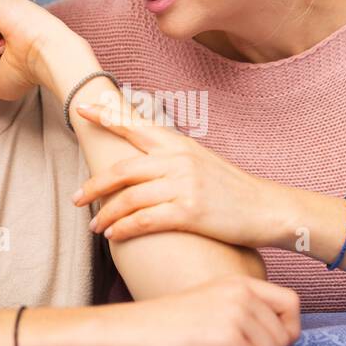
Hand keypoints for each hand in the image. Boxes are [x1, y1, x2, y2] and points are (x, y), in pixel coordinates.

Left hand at [71, 102, 291, 247]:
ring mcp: (184, 185)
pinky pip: (144, 220)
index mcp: (179, 144)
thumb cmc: (233, 189)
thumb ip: (172, 157)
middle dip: (94, 186)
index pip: (135, 126)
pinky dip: (124, 229)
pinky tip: (114, 236)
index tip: (82, 108)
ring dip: (107, 215)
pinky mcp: (189, 212)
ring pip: (129, 198)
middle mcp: (178, 160)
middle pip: (122, 170)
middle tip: (76, 198)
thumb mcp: (202, 161)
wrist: (268, 208)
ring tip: (95, 226)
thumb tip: (143, 161)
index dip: (106, 117)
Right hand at [101, 275, 301, 345]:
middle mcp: (240, 293)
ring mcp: (234, 315)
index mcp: (238, 282)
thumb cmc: (160, 329)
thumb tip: (285, 341)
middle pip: (284, 340)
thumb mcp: (208, 308)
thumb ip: (244, 315)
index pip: (292, 305)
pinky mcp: (225, 339)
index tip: (261, 344)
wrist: (119, 334)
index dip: (285, 331)